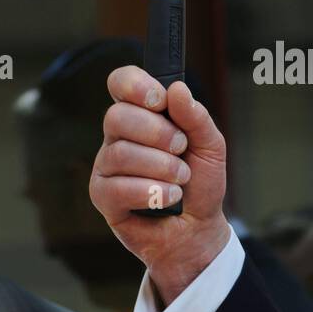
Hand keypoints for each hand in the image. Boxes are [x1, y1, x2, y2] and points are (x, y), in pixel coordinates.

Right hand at [89, 65, 229, 305]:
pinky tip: (168, 198)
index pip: (121, 82)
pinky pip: (117, 186)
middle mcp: (118, 136)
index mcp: (142, 115)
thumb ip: (196, 117)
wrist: (198, 229)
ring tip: (180, 180)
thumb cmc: (199, 184)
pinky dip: (151, 192)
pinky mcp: (102, 195)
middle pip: (117, 116)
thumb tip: (177, 90)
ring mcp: (106, 166)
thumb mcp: (210, 146)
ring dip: (161, 168)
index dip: (135, 85)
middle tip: (181, 149)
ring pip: (120, 153)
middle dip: (157, 133)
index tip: (160, 100)